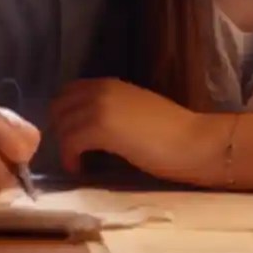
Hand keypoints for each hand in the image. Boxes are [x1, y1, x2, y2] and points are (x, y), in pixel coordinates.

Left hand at [50, 78, 204, 179]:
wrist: (193, 141)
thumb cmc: (174, 131)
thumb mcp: (136, 111)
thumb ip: (113, 110)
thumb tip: (93, 126)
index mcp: (110, 84)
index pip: (69, 91)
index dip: (65, 113)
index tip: (71, 132)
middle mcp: (101, 90)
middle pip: (59, 107)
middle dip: (60, 128)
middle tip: (71, 149)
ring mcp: (100, 107)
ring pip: (63, 126)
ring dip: (64, 146)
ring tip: (76, 161)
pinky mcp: (101, 129)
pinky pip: (70, 142)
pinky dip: (70, 157)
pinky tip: (78, 168)